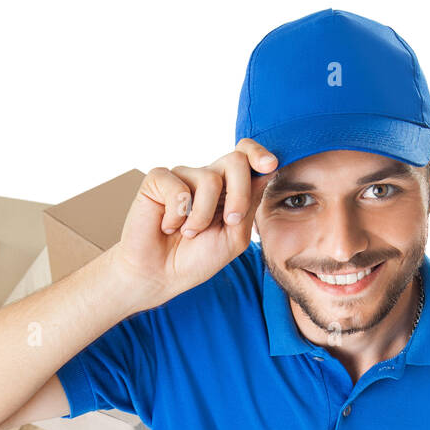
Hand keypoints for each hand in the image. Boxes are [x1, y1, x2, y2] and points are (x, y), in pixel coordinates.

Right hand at [113, 138, 277, 302]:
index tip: (270, 164)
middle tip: (230, 222)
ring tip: (188, 233)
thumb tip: (267, 170)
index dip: (258, 154)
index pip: (246, 156)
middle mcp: (206, 178)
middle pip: (235, 161)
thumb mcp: (234, 236)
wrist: (161, 275)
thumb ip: (250, 204)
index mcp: (228, 188)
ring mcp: (182, 177)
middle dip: (240, 194)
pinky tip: (168, 226)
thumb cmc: (196, 259)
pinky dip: (176, 216)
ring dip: (203, 216)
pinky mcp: (158, 180)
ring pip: (210, 179)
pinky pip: (178, 188)